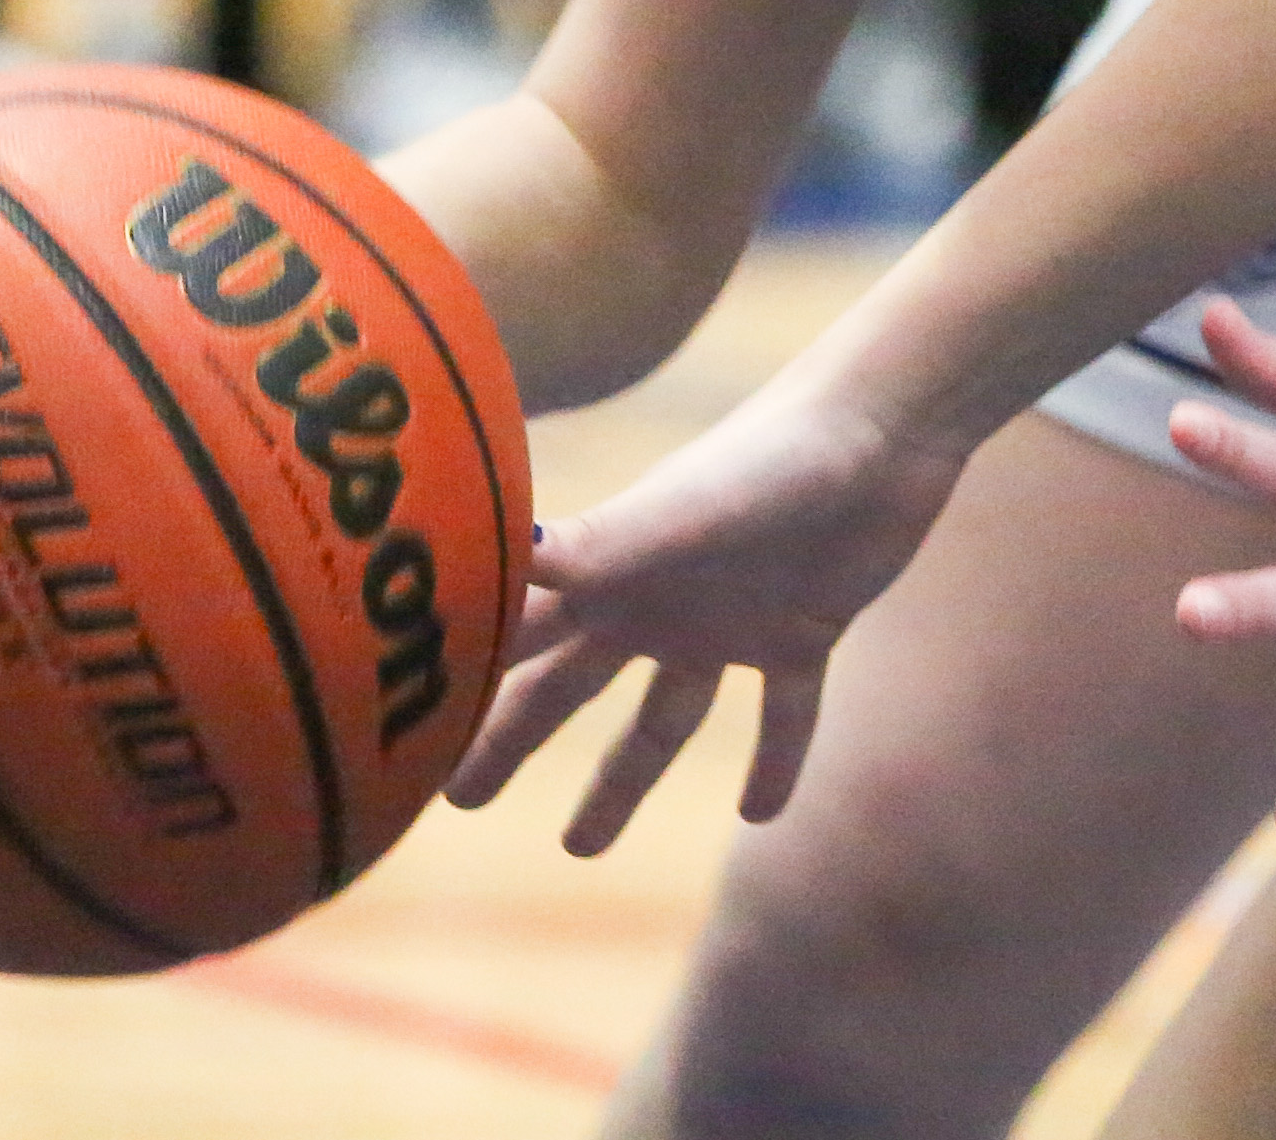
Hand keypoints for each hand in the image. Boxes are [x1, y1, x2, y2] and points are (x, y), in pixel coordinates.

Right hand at [441, 371, 963, 853]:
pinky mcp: (804, 631)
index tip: (389, 734)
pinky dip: (776, 760)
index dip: (457, 682)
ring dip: (624, 781)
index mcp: (616, 573)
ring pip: (664, 719)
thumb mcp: (684, 511)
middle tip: (456, 799)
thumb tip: (514, 553)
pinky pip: (785, 713)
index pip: (517, 638)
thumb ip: (606, 540)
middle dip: (511, 740)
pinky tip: (759, 815)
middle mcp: (659, 602)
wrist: (886, 427)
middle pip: (569, 689)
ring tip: (580, 849)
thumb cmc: (777, 455)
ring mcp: (729, 620)